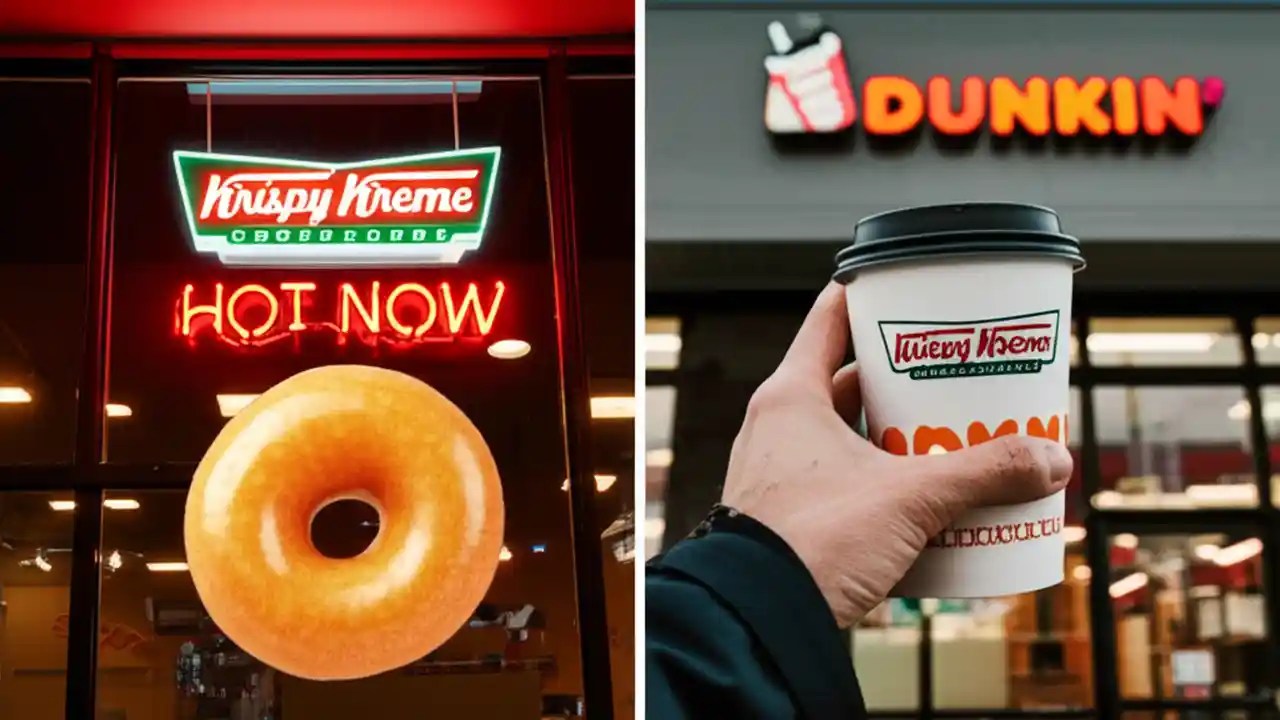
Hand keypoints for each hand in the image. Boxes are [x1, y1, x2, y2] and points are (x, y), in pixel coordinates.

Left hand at [721, 284, 1072, 627]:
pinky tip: (927, 502)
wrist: (760, 620)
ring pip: (852, 438)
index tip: (917, 291)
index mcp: (791, 395)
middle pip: (852, 383)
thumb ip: (984, 473)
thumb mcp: (911, 498)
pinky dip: (884, 484)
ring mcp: (782, 473)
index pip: (832, 318)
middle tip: (960, 379)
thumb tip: (1051, 459)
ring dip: (899, 439)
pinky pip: (846, 484)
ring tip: (956, 441)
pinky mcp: (793, 518)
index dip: (874, 298)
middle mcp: (779, 426)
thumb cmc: (814, 541)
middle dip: (908, 383)